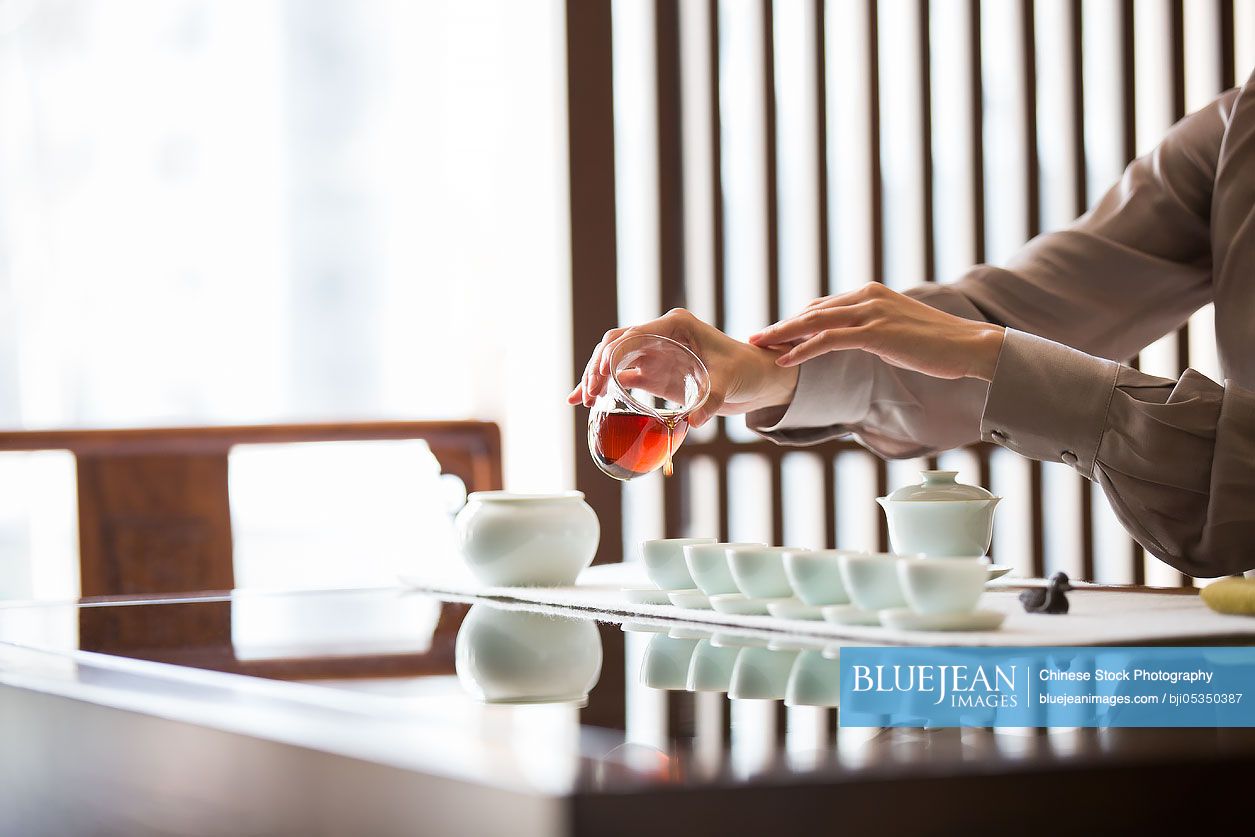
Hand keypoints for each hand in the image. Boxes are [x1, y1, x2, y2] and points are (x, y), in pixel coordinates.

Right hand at [567, 309, 798, 426]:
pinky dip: (605, 387)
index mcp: (674, 326)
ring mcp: (655, 353)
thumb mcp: (729, 383)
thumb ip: (709, 400)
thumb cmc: (746, 370)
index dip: (611, 356)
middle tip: (588, 395)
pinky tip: (587, 401)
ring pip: (613, 360)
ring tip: (580, 400)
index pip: (632, 335)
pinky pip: (622, 376)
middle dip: (596, 367)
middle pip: (615, 345)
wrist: (756, 378)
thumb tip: (692, 422)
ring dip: (595, 377)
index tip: (599, 379)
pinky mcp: (654, 372)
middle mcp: (660, 335)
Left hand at [748, 283, 1004, 380]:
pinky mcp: (876, 332)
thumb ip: (873, 331)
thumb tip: (857, 341)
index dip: (796, 320)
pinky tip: (785, 360)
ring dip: (782, 335)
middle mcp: (867, 297)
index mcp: (871, 294)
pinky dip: (803, 350)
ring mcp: (871, 312)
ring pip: (815, 322)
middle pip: (812, 310)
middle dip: (781, 325)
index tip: (774, 333)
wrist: (970, 346)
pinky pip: (829, 340)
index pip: (823, 306)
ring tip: (759, 346)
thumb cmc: (937, 345)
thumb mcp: (897, 332)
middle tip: (754, 337)